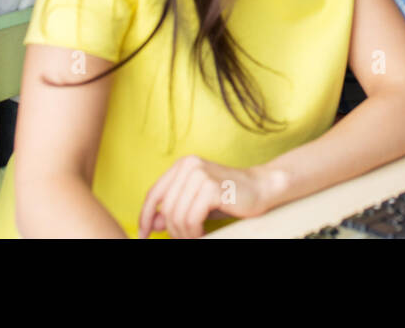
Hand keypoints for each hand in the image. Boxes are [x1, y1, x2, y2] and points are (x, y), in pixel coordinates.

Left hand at [138, 156, 273, 239]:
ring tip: (196, 237)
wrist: (261, 189)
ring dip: (185, 234)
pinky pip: (191, 219)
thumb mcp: (196, 203)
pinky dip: (194, 232)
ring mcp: (201, 174)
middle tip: (185, 239)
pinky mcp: (211, 187)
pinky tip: (203, 233)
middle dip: (173, 231)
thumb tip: (152, 223)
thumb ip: (174, 210)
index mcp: (183, 165)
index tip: (143, 235)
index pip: (154, 193)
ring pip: (177, 216)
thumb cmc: (229, 197)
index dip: (144, 216)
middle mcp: (189, 165)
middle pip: (166, 209)